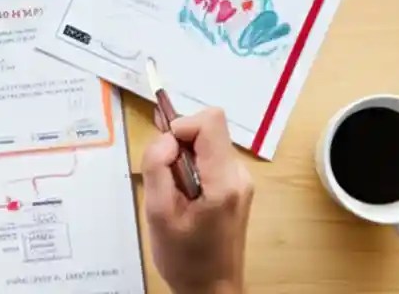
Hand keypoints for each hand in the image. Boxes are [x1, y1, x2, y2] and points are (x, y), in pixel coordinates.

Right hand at [142, 107, 253, 293]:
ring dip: (183, 157)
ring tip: (171, 191)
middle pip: (208, 130)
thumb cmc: (184, 258)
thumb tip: (166, 138)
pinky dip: (191, 166)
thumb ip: (158, 168)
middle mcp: (239, 175)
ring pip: (207, 143)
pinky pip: (211, 159)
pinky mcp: (236, 187)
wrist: (212, 290)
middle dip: (179, 144)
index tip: (164, 153)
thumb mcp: (158, 213)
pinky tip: (181, 194)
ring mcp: (240, 181)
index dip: (181, 126)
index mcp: (224, 182)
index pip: (210, 122)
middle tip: (162, 176)